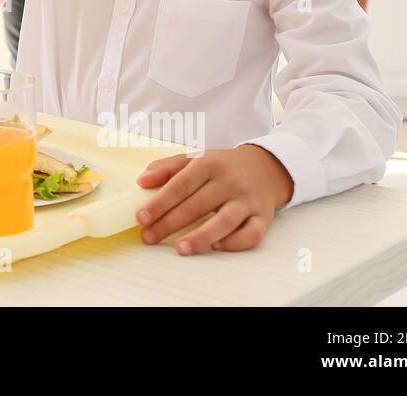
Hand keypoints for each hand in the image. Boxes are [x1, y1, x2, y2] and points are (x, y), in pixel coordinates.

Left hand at [133, 145, 293, 254]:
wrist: (264, 168)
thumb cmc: (221, 166)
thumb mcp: (194, 159)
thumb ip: (166, 167)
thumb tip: (142, 181)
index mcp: (209, 164)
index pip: (181, 184)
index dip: (160, 202)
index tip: (141, 217)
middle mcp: (229, 181)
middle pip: (198, 205)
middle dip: (170, 223)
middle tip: (149, 237)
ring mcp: (247, 200)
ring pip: (225, 221)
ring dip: (201, 237)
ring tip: (181, 248)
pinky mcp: (262, 218)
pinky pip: (251, 234)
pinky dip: (235, 242)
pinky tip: (216, 247)